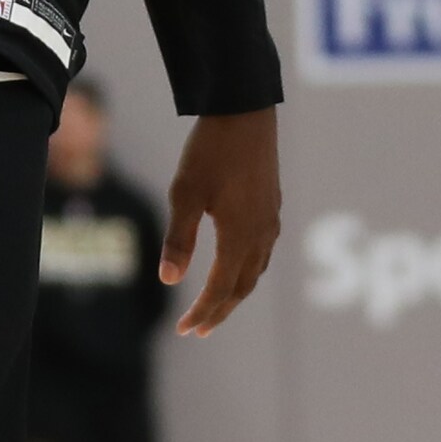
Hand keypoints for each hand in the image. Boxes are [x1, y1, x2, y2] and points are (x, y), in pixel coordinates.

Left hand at [157, 108, 280, 338]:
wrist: (244, 110)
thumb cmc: (210, 150)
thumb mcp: (185, 194)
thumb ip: (178, 239)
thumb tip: (168, 280)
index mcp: (240, 236)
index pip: (220, 289)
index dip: (202, 313)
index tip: (184, 331)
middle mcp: (261, 234)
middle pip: (241, 288)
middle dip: (219, 312)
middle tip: (198, 331)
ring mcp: (270, 220)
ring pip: (255, 271)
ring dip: (235, 294)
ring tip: (216, 307)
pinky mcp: (271, 205)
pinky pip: (263, 252)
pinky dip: (247, 271)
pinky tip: (236, 267)